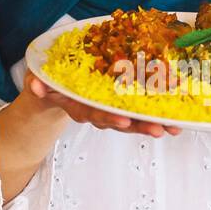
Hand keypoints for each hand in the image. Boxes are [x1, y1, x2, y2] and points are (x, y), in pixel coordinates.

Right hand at [23, 69, 181, 138]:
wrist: (49, 87)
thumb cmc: (46, 80)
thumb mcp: (38, 79)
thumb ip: (37, 83)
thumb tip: (36, 87)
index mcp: (75, 103)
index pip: (91, 113)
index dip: (107, 118)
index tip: (122, 121)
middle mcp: (93, 110)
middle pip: (116, 120)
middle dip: (138, 126)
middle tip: (158, 129)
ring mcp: (105, 108)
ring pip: (129, 118)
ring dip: (151, 123)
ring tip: (171, 127)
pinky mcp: (116, 103)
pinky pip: (135, 109)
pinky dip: (153, 113)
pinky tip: (174, 117)